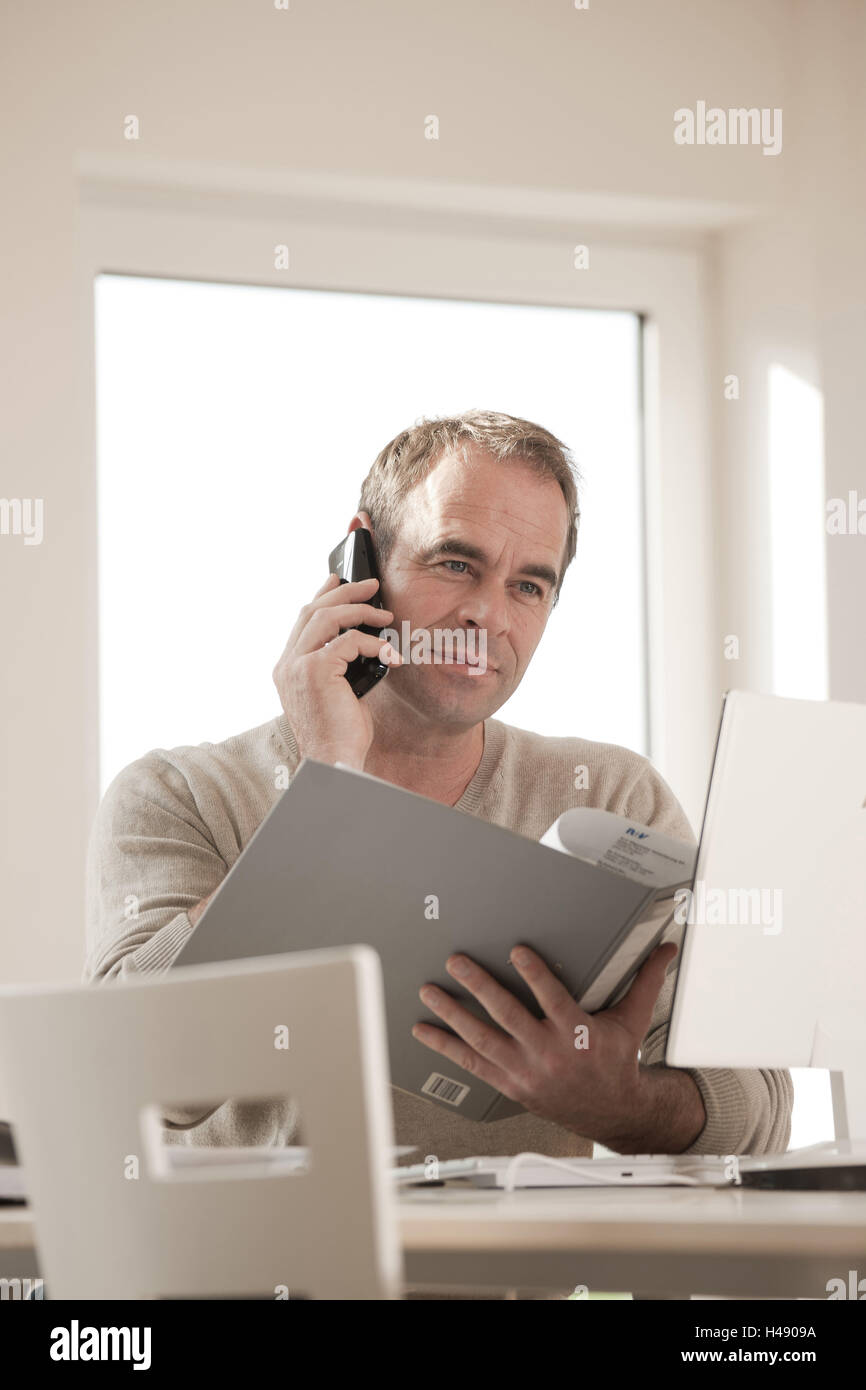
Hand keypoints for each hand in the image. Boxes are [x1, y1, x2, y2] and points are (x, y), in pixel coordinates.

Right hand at [272, 572, 399, 768]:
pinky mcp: (315, 671)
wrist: (335, 759)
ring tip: (385, 613)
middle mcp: (286, 664)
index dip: (321, 595)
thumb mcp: (337, 690)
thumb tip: (364, 636)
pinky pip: (348, 642)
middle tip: (372, 585)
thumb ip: (339, 663)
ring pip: (327, 617)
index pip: (303, 620)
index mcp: (287, 668)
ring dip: (360, 610)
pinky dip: (373, 643)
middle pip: (313, 610)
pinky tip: (389, 653)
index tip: (338, 579)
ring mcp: (297, 666)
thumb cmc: (341, 732)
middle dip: (344, 592)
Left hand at [411, 941, 678, 1146]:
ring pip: (482, 1038)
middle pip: (508, 1015)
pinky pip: (471, 1063)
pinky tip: (424, 1030)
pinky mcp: (510, 1083)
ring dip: (453, 1013)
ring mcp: (525, 1070)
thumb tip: (668, 947)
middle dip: (478, 986)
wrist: (610, 1111)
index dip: (534, 974)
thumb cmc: (616, 1060)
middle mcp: (548, 1052)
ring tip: (430, 991)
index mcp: (577, 1033)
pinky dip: (445, 1047)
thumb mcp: (632, 1020)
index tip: (516, 950)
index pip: (553, 999)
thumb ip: (644, 980)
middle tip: (456, 961)